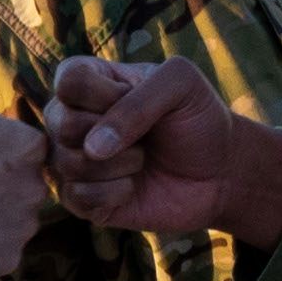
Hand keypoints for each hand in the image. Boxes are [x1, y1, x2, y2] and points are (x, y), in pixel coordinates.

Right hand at [46, 56, 281, 245]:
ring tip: (143, 160)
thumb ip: (138, 100)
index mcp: (89, 81)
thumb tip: (92, 148)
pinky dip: (114, 193)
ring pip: (67, 163)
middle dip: (114, 133)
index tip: (134, 98)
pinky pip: (77, 198)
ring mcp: (74, 160)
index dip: (102, 94)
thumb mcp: (181, 85)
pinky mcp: (82, 200)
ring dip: (119, 165)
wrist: (220, 172)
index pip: (68, 80)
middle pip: (61, 123)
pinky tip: (134, 187)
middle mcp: (71, 119)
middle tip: (145, 136)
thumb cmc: (198, 119)